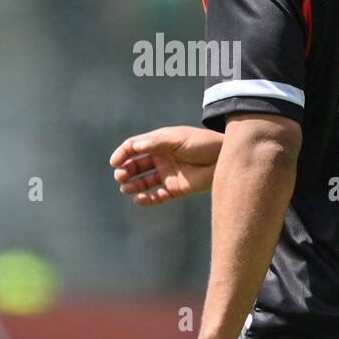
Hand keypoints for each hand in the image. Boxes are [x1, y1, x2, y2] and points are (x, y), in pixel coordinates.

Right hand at [109, 126, 223, 206]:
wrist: (223, 159)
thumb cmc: (202, 143)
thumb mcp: (178, 139)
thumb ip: (156, 142)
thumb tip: (135, 146)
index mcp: (159, 142)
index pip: (135, 147)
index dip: (123, 153)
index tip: (114, 162)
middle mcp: (161, 158)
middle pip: (136, 165)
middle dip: (126, 170)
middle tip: (120, 175)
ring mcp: (167, 174)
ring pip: (144, 182)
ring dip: (133, 185)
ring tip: (125, 188)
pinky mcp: (175, 189)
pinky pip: (157, 196)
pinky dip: (146, 199)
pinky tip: (138, 199)